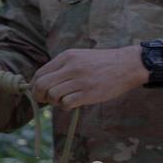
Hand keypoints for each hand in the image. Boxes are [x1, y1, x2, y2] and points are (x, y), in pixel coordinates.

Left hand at [31, 46, 149, 109]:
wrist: (128, 65)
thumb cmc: (104, 63)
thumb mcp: (80, 57)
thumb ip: (63, 66)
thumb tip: (43, 82)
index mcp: (67, 57)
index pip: (40, 73)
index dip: (35, 85)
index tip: (39, 91)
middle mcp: (71, 67)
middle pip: (41, 85)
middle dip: (39, 96)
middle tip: (46, 100)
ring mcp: (80, 81)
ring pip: (52, 95)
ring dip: (54, 102)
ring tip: (64, 100)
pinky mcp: (88, 93)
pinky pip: (66, 103)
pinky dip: (66, 106)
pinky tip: (74, 103)